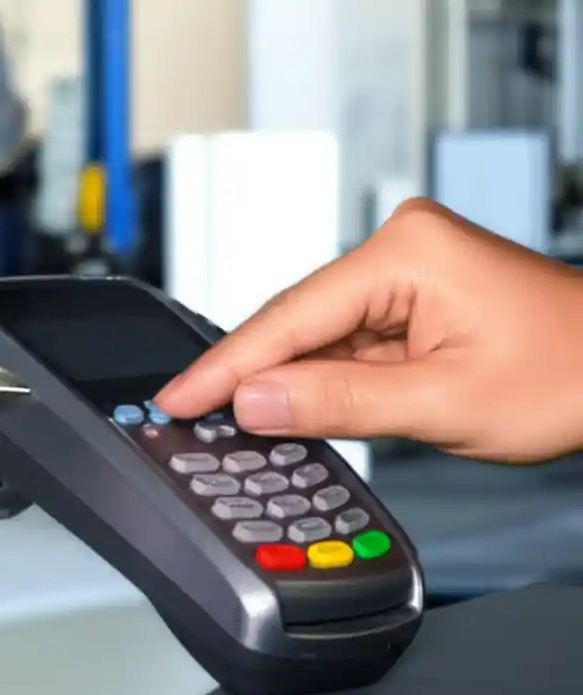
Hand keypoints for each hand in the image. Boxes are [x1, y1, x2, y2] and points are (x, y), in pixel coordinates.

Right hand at [155, 198, 582, 463]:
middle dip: (247, 373)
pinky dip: (320, 377)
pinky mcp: (413, 296)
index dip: (226, 366)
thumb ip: (338, 402)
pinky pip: (347, 340)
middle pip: (296, 321)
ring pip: (319, 335)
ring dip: (284, 380)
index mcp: (405, 253)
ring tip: (228, 420)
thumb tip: (253, 401)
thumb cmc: (571, 374)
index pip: (289, 316)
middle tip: (187, 414)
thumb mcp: (445, 403)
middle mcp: (400, 248)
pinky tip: (290, 406)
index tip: (176, 398)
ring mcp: (406, 271)